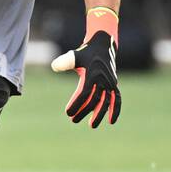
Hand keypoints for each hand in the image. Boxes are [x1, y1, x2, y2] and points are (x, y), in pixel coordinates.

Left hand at [51, 10, 120, 128]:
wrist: (103, 45)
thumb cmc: (85, 52)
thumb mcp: (74, 55)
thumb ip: (64, 62)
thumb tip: (54, 67)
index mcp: (92, 74)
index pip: (84, 93)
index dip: (76, 104)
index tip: (68, 113)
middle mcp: (102, 79)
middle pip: (94, 100)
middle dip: (84, 111)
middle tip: (73, 120)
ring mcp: (110, 83)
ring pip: (106, 102)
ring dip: (100, 114)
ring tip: (92, 126)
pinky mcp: (114, 85)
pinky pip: (116, 99)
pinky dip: (115, 110)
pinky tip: (111, 121)